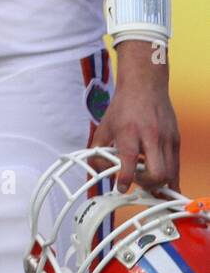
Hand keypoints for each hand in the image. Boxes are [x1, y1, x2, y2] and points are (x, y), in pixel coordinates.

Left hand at [90, 41, 179, 192]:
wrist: (144, 85)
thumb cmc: (123, 106)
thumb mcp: (104, 125)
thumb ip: (97, 148)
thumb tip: (96, 169)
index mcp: (129, 132)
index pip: (129, 162)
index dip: (125, 179)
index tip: (121, 187)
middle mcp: (150, 136)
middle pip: (157, 173)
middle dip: (147, 185)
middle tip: (137, 182)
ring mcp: (166, 139)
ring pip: (170, 173)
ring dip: (158, 182)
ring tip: (145, 178)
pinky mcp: (176, 139)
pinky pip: (177, 166)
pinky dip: (169, 177)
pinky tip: (160, 179)